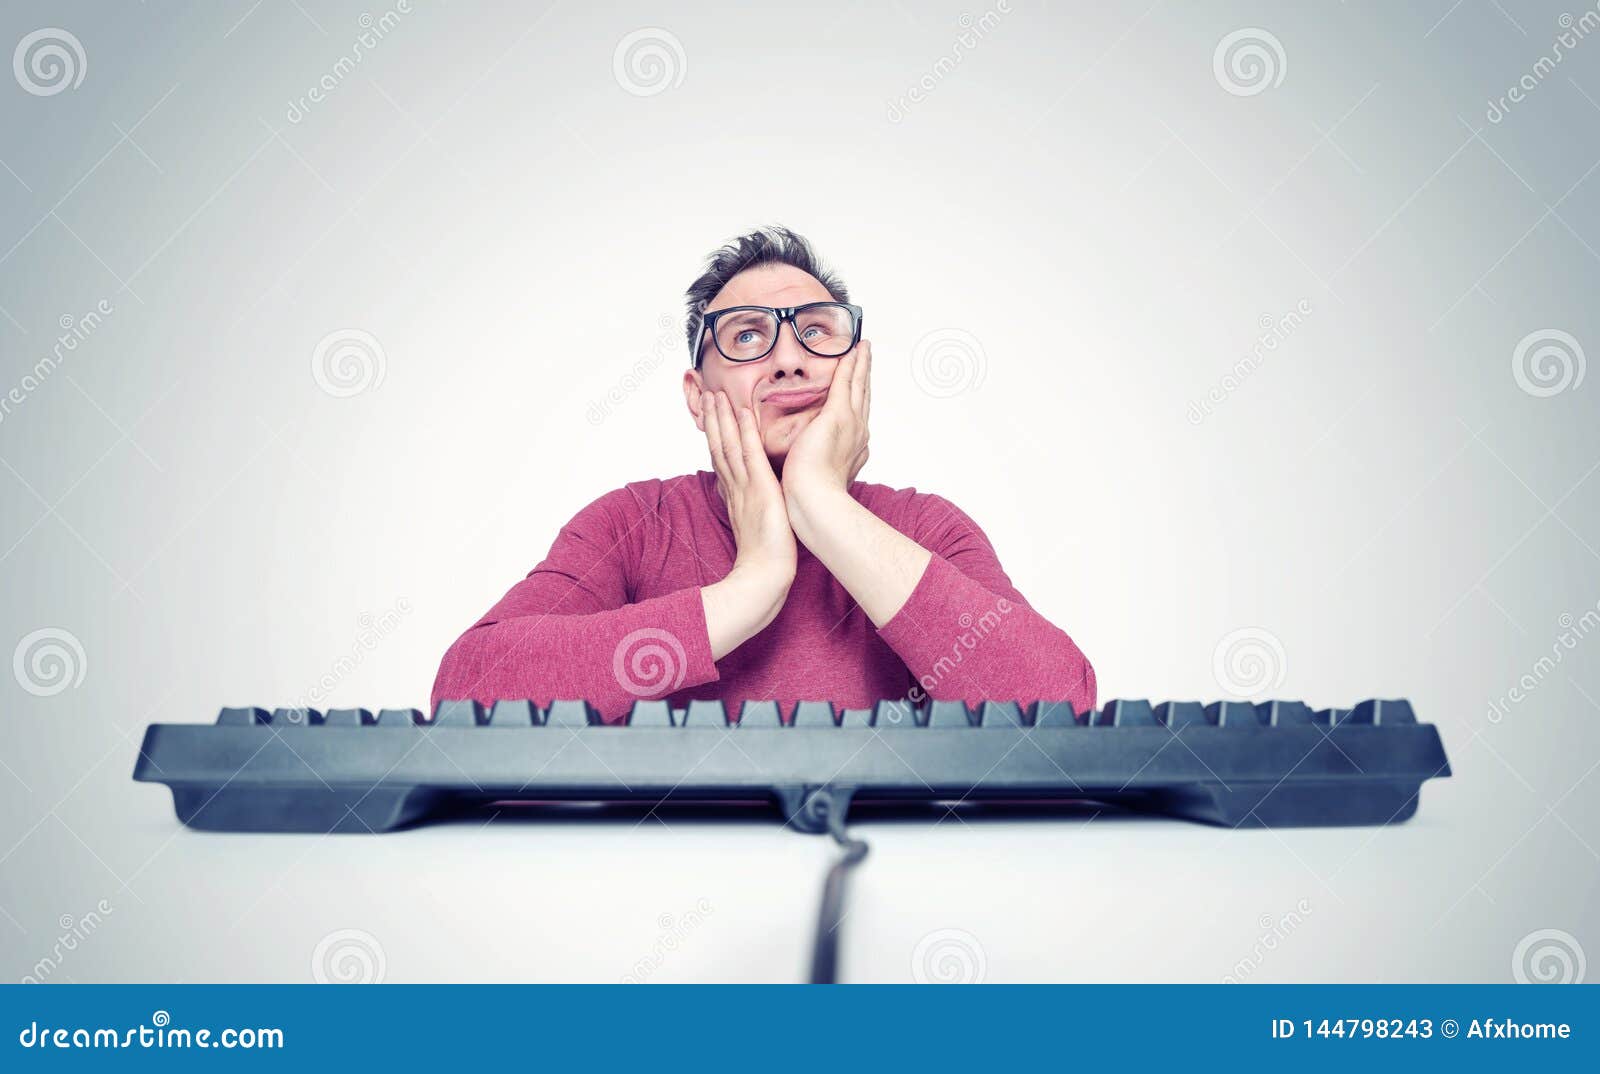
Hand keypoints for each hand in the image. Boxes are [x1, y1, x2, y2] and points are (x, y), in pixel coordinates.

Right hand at [702, 389, 796, 583]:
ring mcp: (745, 487)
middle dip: (713, 420)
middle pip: (719, 446)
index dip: (716, 435)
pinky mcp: (759, 488)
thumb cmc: (766, 559)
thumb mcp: (757, 528)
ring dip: (722, 418)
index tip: (711, 415)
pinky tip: (742, 411)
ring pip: (728, 445)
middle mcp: (735, 488)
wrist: (765, 576)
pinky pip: (749, 453)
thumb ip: (755, 511)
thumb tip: (761, 502)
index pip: (723, 459)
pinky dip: (745, 431)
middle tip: (707, 393)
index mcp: (735, 497)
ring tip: (716, 394)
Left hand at [780, 339, 870, 501]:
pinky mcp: (837, 416)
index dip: (860, 396)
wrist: (815, 500)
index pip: (857, 414)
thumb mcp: (821, 475)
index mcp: (854, 446)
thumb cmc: (812, 495)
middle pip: (863, 396)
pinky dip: (850, 365)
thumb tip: (814, 460)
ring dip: (861, 364)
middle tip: (867, 356)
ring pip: (858, 385)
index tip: (861, 383)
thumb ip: (820, 463)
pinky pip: (845, 383)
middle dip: (865, 375)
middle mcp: (858, 432)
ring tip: (863, 348)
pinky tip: (852, 351)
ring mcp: (851, 423)